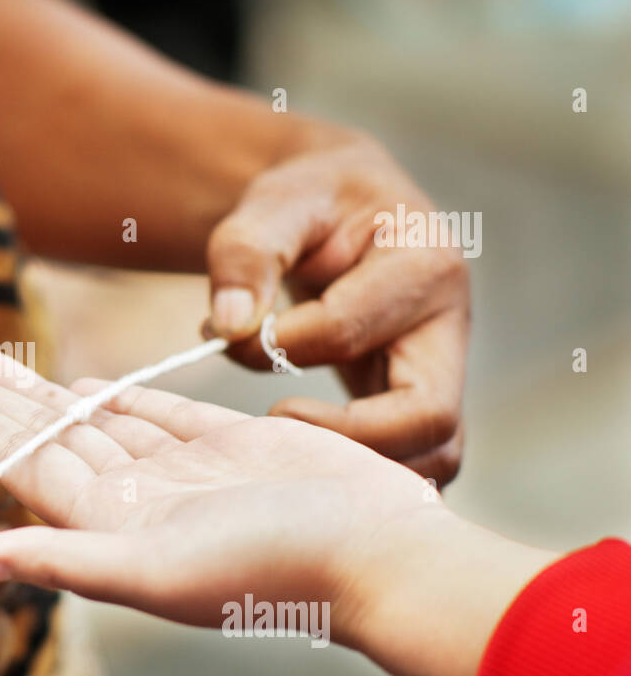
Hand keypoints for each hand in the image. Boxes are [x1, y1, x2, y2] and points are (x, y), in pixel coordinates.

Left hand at [0, 351, 551, 675]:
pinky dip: (111, 396)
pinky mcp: (227, 447)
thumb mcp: (161, 572)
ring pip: (87, 420)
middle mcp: (133, 500)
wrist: (382, 556)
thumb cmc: (278, 571)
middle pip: (37, 438)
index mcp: (107, 526)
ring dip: (33, 391)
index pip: (16, 463)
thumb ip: (65, 561)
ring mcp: (178, 473)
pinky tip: (76, 382)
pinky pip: (150, 413)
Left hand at [205, 135, 469, 483]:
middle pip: (428, 417)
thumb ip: (246, 254)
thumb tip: (229, 324)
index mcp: (424, 264)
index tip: (225, 337)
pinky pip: (413, 460)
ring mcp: (443, 372)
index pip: (345, 331)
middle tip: (268, 431)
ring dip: (360, 467)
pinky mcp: (419, 402)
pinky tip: (300, 455)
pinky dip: (365, 472)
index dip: (274, 345)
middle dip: (343, 438)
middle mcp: (450, 327)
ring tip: (283, 446)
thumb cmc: (307, 203)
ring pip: (434, 456)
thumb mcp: (272, 205)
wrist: (336, 210)